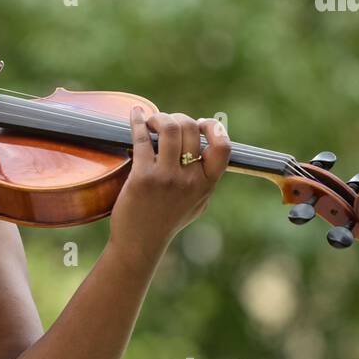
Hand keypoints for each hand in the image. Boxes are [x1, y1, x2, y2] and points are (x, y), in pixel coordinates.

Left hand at [107, 107, 230, 258]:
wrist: (140, 243)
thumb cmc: (167, 221)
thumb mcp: (197, 202)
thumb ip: (204, 178)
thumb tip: (206, 146)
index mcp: (207, 185)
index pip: (223, 147)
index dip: (214, 128)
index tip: (201, 123)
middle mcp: (190, 180)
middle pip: (191, 129)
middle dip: (177, 118)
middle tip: (166, 122)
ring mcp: (167, 178)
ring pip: (170, 128)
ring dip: (158, 117)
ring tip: (150, 120)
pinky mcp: (143, 178)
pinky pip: (142, 139)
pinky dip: (137, 121)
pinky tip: (135, 115)